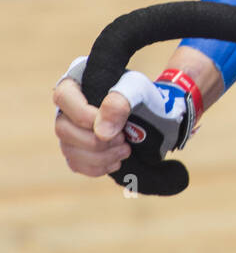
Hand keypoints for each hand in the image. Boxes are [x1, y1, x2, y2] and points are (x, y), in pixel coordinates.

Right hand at [54, 57, 194, 179]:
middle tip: (123, 139)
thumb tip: (101, 132)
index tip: (112, 125)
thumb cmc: (142, 96)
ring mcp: (70, 131)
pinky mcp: (77, 151)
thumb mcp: (136, 90)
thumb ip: (118, 104)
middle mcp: (67, 108)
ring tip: (125, 150)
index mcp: (76, 84)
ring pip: (69, 150)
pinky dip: (98, 168)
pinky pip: (76, 165)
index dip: (84, 115)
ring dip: (100, 157)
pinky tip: (116, 161)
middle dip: (96, 141)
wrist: (155, 116)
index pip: (63, 97)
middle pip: (63, 129)